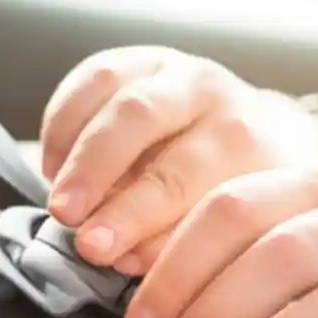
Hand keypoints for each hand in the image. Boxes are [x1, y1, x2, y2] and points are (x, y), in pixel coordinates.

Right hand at [41, 46, 317, 273]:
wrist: (263, 139)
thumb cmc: (237, 199)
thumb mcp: (228, 230)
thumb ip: (175, 246)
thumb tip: (123, 257)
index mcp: (253, 149)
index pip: (195, 184)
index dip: (144, 221)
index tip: (103, 253)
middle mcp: (222, 101)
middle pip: (153, 132)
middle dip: (104, 182)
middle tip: (70, 222)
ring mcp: (182, 75)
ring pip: (123, 104)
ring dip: (82, 156)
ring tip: (57, 201)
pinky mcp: (143, 60)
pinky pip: (94, 78)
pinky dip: (65, 123)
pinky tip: (54, 167)